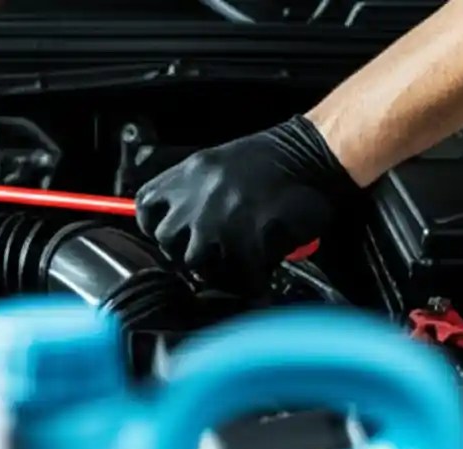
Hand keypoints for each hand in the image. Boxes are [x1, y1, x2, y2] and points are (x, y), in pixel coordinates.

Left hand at [135, 115, 358, 295]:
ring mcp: (219, 222)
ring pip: (194, 263)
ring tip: (232, 263)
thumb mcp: (221, 164)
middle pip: (166, 239)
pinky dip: (247, 281)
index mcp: (189, 174)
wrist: (316, 153)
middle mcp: (196, 197)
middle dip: (182, 249)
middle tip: (206, 253)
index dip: (153, 224)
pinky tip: (259, 272)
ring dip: (211, 267)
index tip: (168, 233)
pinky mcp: (246, 243)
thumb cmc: (277, 158)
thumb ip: (195, 192)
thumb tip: (184, 225)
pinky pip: (235, 277)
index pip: (146, 206)